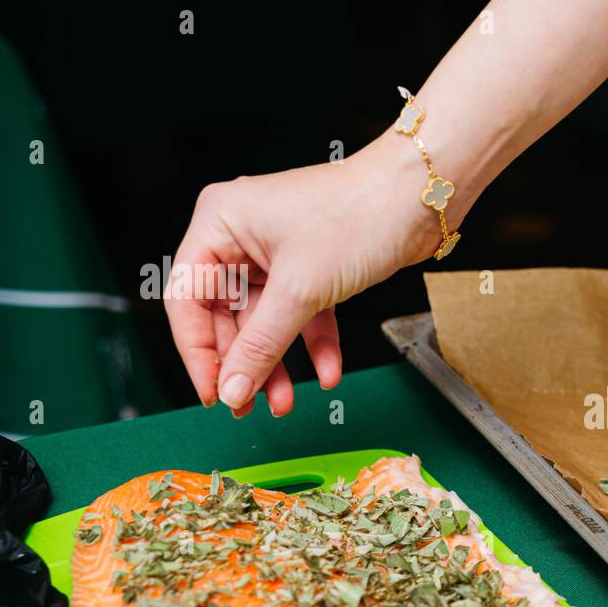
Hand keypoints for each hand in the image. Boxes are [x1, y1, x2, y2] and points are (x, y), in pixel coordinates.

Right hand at [167, 133, 439, 415]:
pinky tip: (327, 374)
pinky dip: (312, 344)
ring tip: (284, 404)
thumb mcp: (300, 291)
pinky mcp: (310, 266)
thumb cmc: (357, 216)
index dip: (198, 352)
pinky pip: (301, 314)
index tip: (212, 394)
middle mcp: (241, 235)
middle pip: (226, 314)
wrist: (419, 199)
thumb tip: (231, 389)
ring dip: (277, 363)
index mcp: (219, 223)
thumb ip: (261, 345)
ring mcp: (277, 252)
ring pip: (266, 320)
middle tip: (247, 407)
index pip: (187, 299)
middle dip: (243, 364)